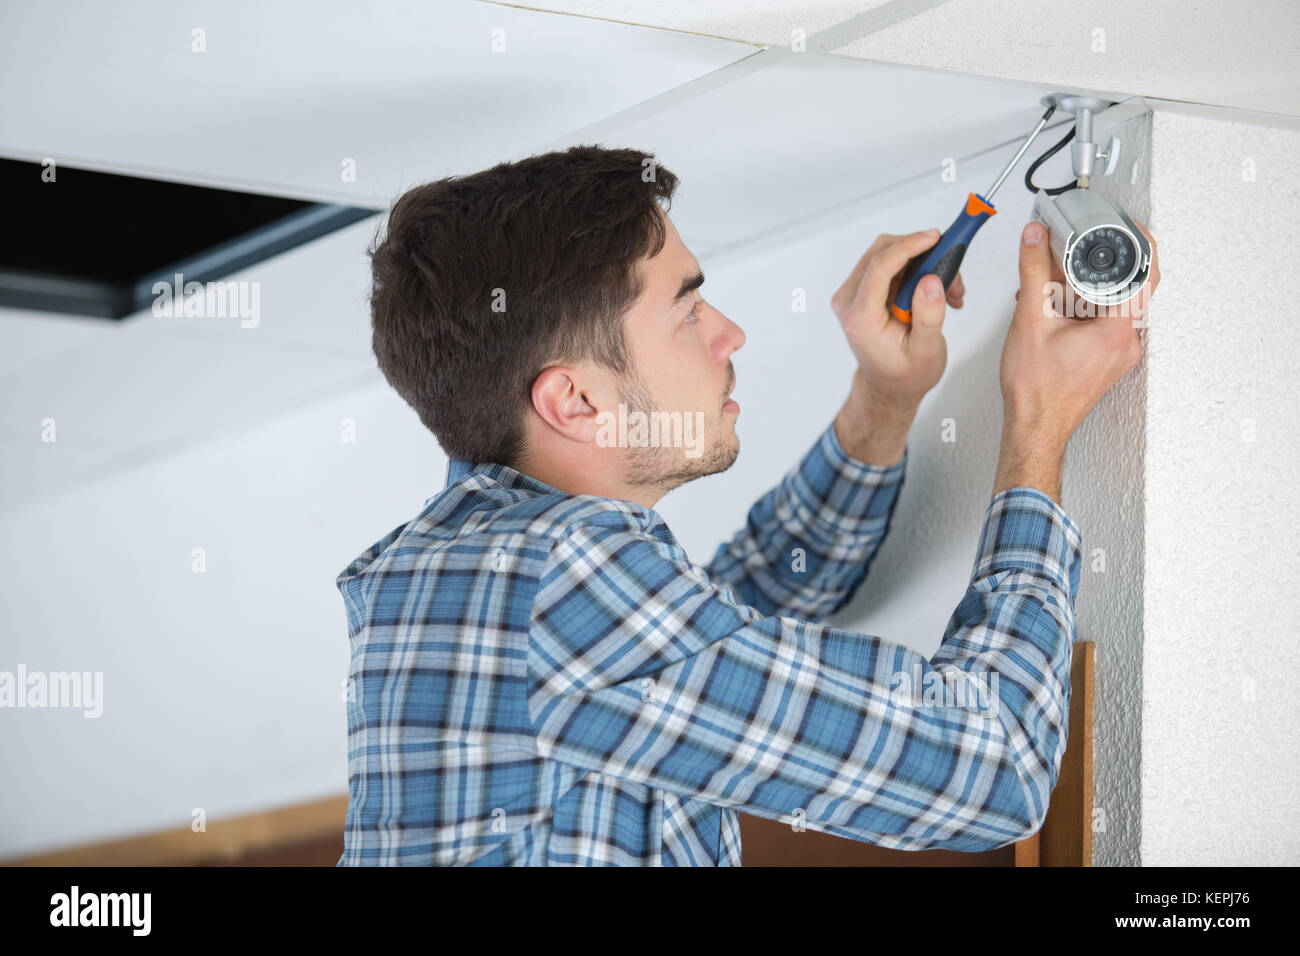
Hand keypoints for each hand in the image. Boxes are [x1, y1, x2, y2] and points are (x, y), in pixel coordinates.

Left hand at [831, 229, 965, 410]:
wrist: (890, 385)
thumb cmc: (906, 374)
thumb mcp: (926, 351)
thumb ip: (929, 316)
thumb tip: (931, 280)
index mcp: (861, 319)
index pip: (880, 267)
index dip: (909, 246)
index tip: (936, 238)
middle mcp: (849, 302)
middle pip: (882, 252)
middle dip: (921, 253)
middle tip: (952, 271)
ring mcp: (852, 295)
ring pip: (886, 253)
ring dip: (921, 261)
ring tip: (948, 288)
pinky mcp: (861, 290)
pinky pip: (888, 263)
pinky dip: (914, 268)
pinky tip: (935, 289)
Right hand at [1000, 219, 1161, 444]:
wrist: (1034, 428)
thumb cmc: (1036, 391)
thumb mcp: (1030, 320)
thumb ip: (1034, 271)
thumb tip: (1035, 238)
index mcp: (1117, 329)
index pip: (1145, 271)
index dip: (1138, 240)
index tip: (1124, 224)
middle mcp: (1126, 341)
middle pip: (1126, 285)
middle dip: (1096, 266)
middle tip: (1073, 255)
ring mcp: (1119, 353)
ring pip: (1112, 304)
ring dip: (1085, 291)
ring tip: (1053, 295)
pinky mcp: (1108, 360)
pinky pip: (1104, 323)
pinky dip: (1082, 310)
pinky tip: (1056, 315)